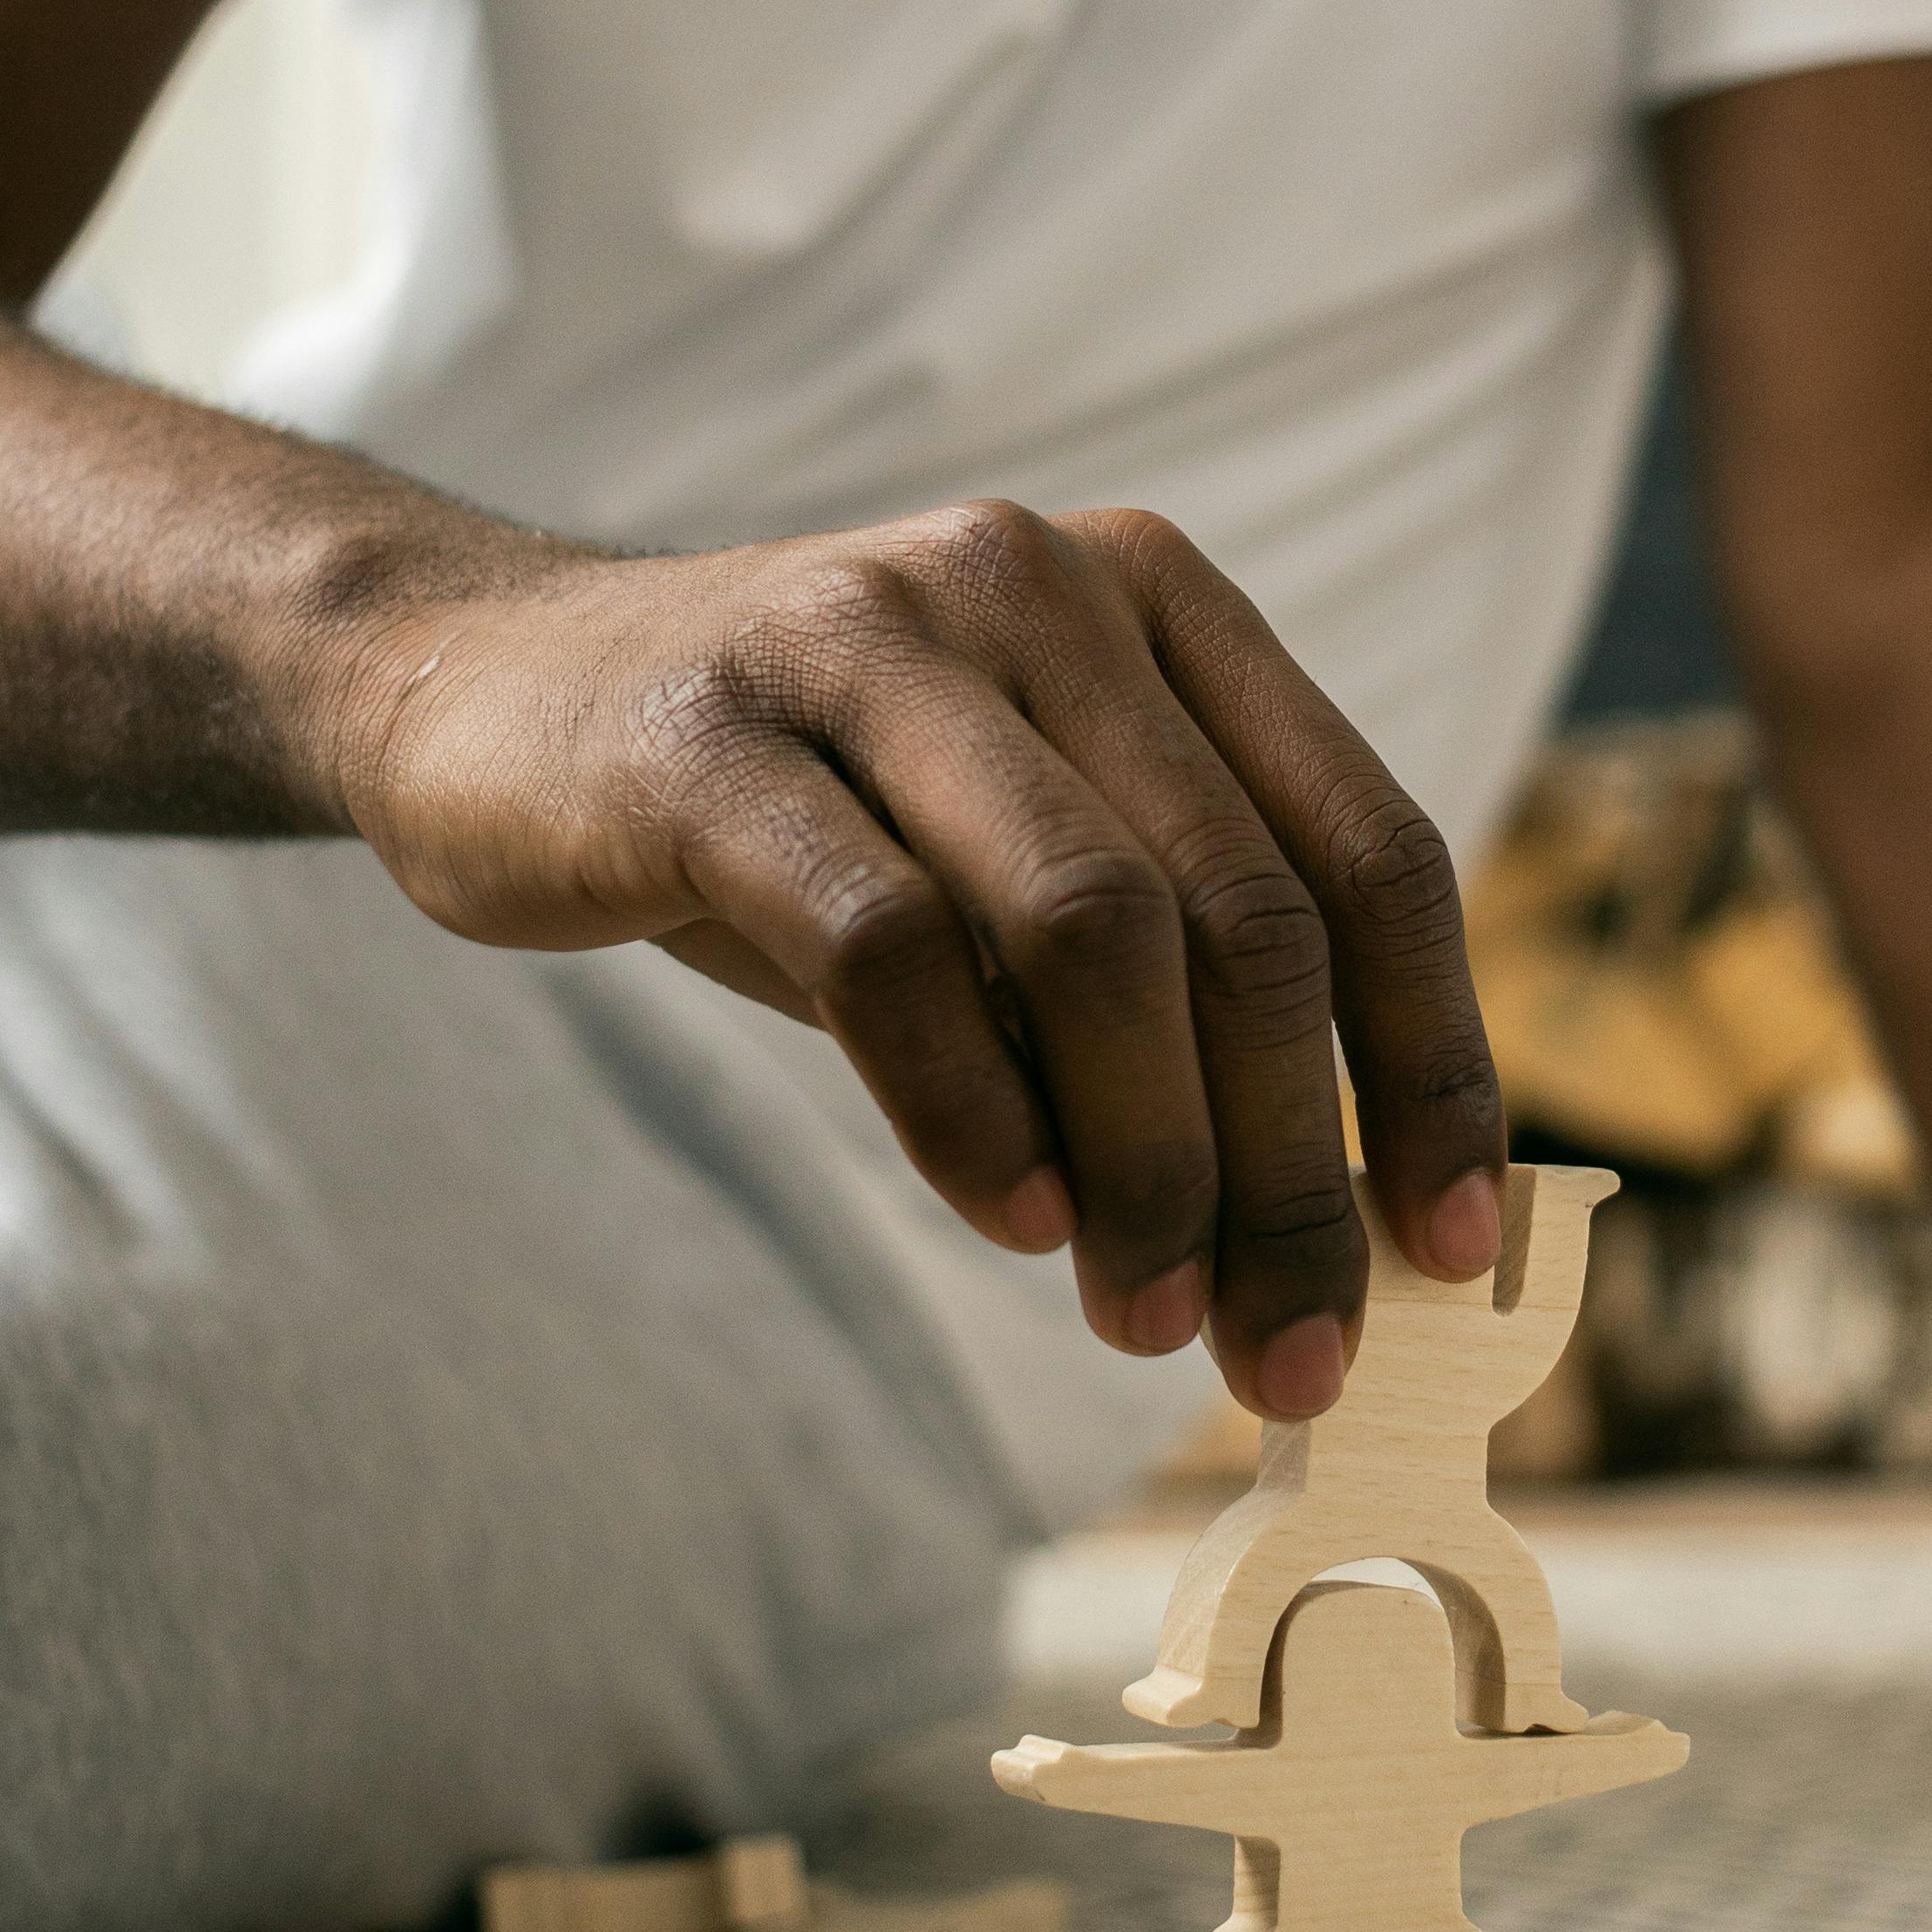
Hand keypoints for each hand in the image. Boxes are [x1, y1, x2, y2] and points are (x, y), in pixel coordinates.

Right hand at [319, 497, 1505, 1414]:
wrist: (479, 692)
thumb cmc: (799, 812)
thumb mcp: (1006, 860)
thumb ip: (1159, 980)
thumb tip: (1329, 1218)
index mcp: (1156, 600)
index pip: (1370, 847)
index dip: (1433, 1058)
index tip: (1452, 1243)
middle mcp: (1035, 586)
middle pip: (1245, 915)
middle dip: (1294, 1164)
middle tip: (1293, 1346)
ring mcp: (871, 641)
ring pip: (1096, 928)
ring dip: (1150, 1160)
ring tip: (1147, 1312)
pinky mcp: (714, 739)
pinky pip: (895, 951)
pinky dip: (974, 1113)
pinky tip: (1011, 1218)